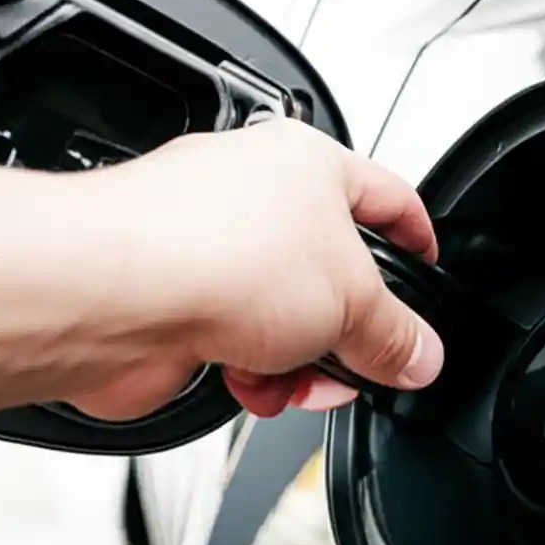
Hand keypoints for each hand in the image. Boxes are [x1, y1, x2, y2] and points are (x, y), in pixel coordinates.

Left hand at [68, 119, 443, 419]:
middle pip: (329, 275)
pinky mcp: (174, 303)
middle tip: (362, 360)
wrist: (114, 296)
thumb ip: (396, 334)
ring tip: (291, 376)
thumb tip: (419, 355)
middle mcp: (254, 199)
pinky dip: (249, 372)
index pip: (385, 196)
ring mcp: (208, 251)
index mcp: (306, 164)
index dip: (417, 238)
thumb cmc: (214, 252)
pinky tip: (246, 379)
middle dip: (347, 331)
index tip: (431, 273)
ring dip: (297, 362)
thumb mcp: (351, 300)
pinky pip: (236, 346)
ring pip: (283, 320)